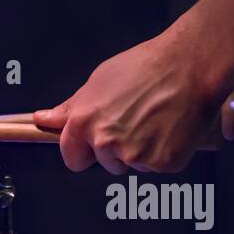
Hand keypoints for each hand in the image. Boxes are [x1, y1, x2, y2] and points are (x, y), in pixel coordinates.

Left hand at [34, 32, 220, 174]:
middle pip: (105, 163)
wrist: (190, 67)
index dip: (81, 151)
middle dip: (115, 150)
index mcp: (85, 122)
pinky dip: (164, 152)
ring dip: (141, 151)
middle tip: (134, 121)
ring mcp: (135, 156)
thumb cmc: (146, 67)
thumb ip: (71, 108)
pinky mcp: (163, 163)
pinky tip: (169, 127)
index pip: (71, 157)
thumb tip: (43, 119)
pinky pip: (158, 166)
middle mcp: (106, 143)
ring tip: (154, 120)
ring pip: (132, 164)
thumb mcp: (98, 81)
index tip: (89, 146)